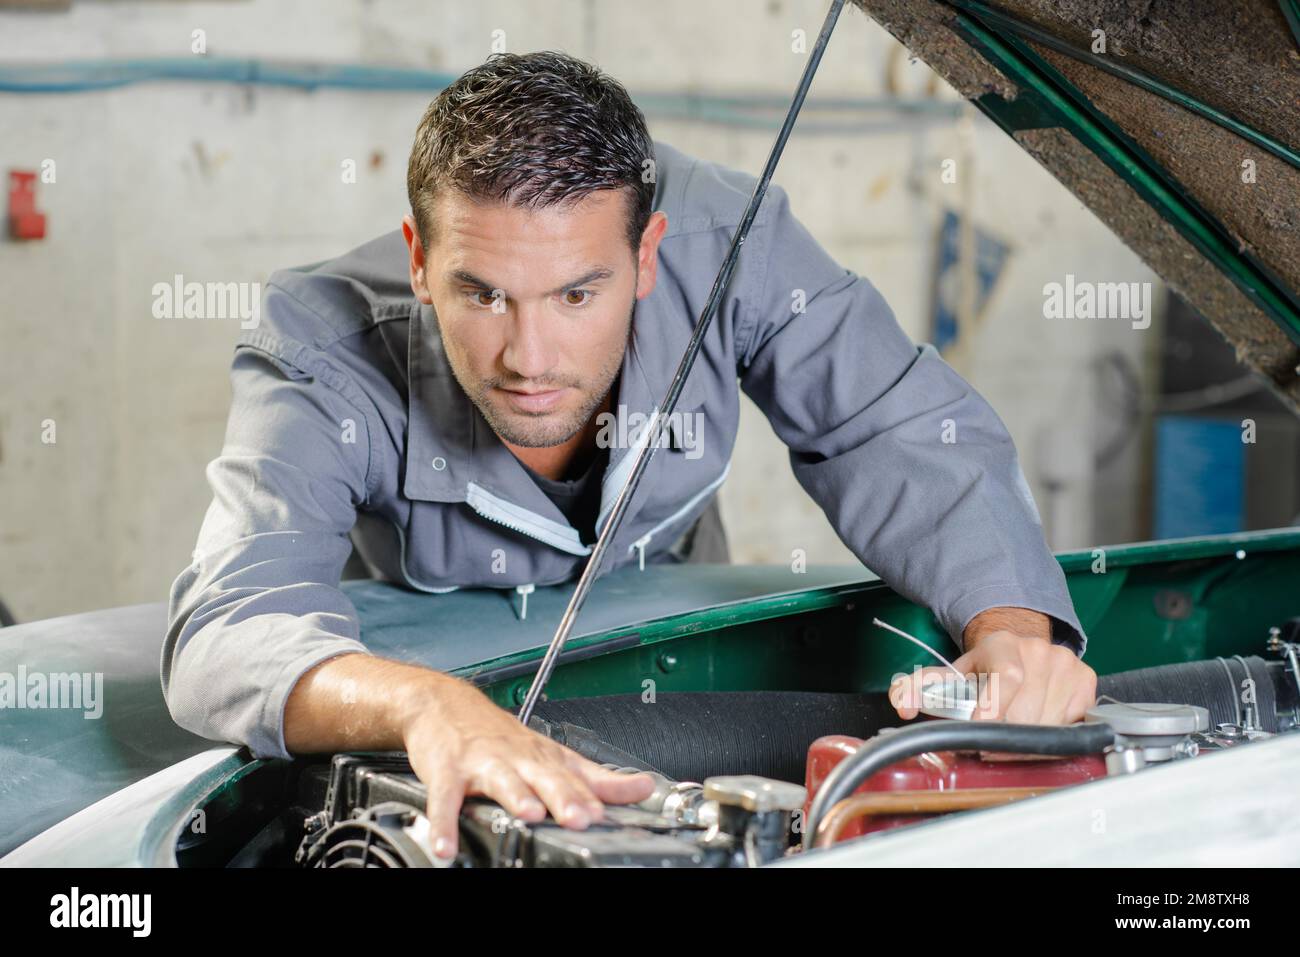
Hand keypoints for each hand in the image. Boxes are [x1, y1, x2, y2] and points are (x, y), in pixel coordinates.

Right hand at [401, 681, 654, 861]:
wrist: (444, 704)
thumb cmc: (499, 736)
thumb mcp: (552, 753)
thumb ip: (597, 778)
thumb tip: (645, 787)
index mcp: (544, 757)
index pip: (574, 777)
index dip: (592, 797)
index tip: (607, 814)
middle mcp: (517, 757)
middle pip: (544, 776)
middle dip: (564, 796)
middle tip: (580, 816)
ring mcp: (482, 762)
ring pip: (502, 779)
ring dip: (516, 796)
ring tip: (530, 815)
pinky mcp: (447, 770)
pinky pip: (445, 799)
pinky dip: (445, 823)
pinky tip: (447, 845)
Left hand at [889, 629, 1096, 725]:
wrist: (1018, 645)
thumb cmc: (984, 667)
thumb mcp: (951, 673)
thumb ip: (921, 687)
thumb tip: (903, 705)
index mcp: (1002, 645)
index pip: (1006, 677)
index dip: (996, 706)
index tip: (983, 725)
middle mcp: (1038, 650)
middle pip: (1025, 712)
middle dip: (1005, 732)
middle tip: (992, 734)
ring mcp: (1065, 664)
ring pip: (1048, 724)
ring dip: (1028, 737)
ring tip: (1013, 724)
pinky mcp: (1086, 680)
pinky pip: (1070, 723)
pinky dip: (1052, 731)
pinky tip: (1038, 718)